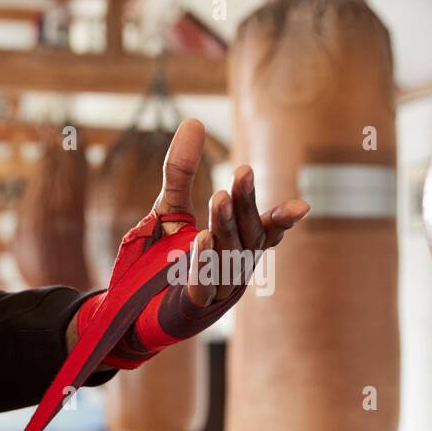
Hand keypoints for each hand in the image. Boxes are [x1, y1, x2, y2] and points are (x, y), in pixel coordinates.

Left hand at [153, 118, 309, 306]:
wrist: (129, 309)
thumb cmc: (160, 260)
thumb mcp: (170, 208)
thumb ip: (181, 171)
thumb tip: (195, 121)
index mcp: (236, 247)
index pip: (264, 231)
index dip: (281, 221)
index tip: (302, 207)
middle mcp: (233, 269)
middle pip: (246, 235)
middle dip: (245, 204)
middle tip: (242, 171)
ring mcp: (216, 290)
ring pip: (227, 256)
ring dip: (225, 226)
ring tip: (219, 196)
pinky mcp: (191, 306)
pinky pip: (201, 284)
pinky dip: (203, 262)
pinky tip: (201, 238)